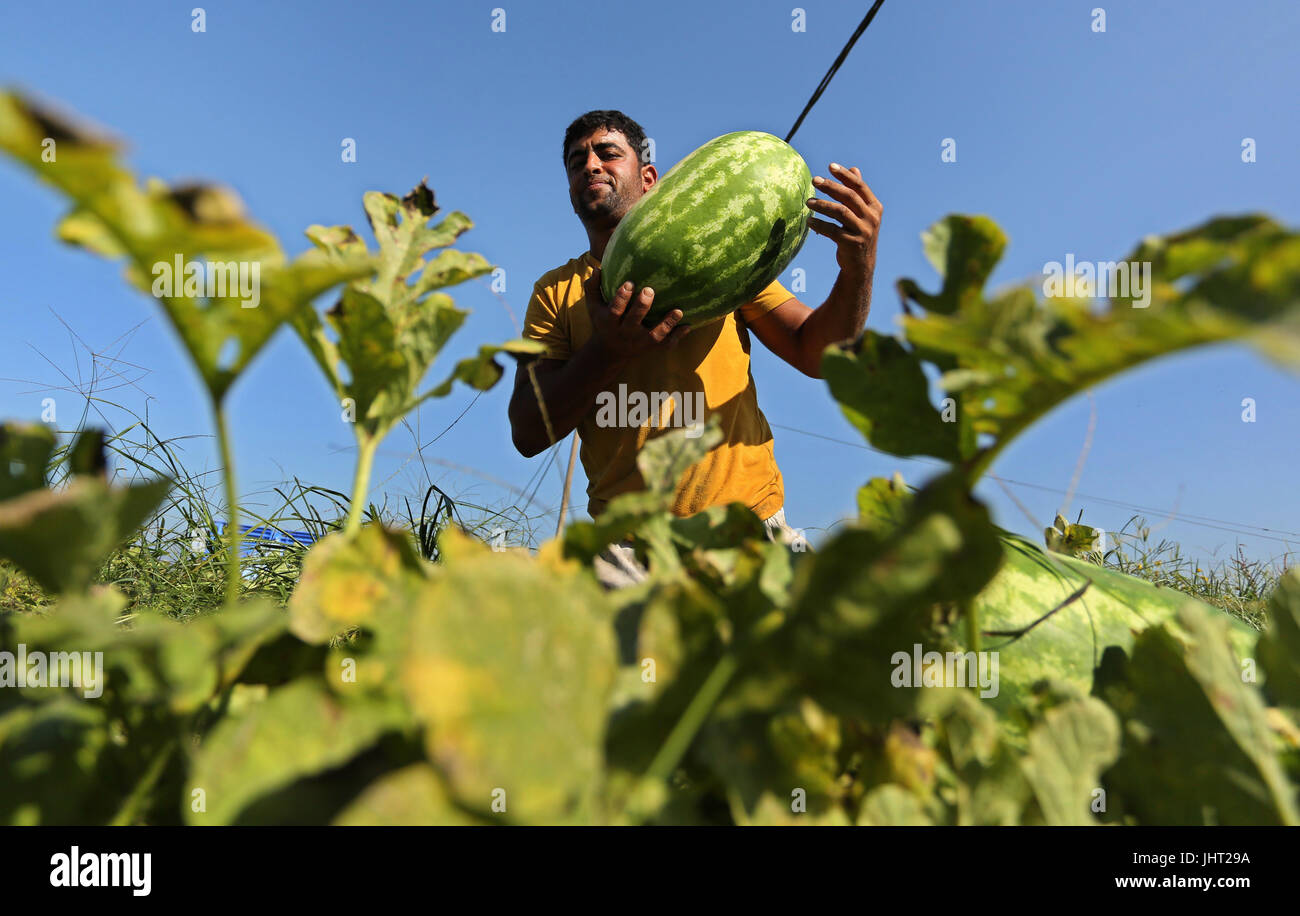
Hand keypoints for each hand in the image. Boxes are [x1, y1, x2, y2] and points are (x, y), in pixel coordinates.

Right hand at [583, 268, 690, 364]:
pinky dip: (677, 337)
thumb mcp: (593, 307)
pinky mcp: (650, 348)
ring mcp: (639, 343)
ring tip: (679, 310)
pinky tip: (688, 325)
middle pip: (633, 321)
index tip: (629, 283)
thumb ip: (592, 287)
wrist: (610, 352)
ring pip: (654, 336)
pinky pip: (665, 345)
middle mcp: (624, 334)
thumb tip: (597, 268)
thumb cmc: (603, 322)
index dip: (621, 298)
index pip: (615, 310)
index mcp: (610, 323)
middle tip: (650, 290)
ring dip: (667, 324)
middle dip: (641, 307)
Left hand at [806, 163, 881, 277]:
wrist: (861, 265)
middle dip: (831, 186)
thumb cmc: (858, 234)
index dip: (845, 175)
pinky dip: (820, 225)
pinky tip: (809, 221)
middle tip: (814, 180)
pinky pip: (833, 231)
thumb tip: (854, 169)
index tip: (830, 166)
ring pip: (841, 212)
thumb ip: (858, 192)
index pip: (859, 186)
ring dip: (822, 205)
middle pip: (849, 197)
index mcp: (875, 207)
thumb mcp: (862, 213)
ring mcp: (863, 231)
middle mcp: (872, 218)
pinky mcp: (853, 244)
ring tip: (808, 201)